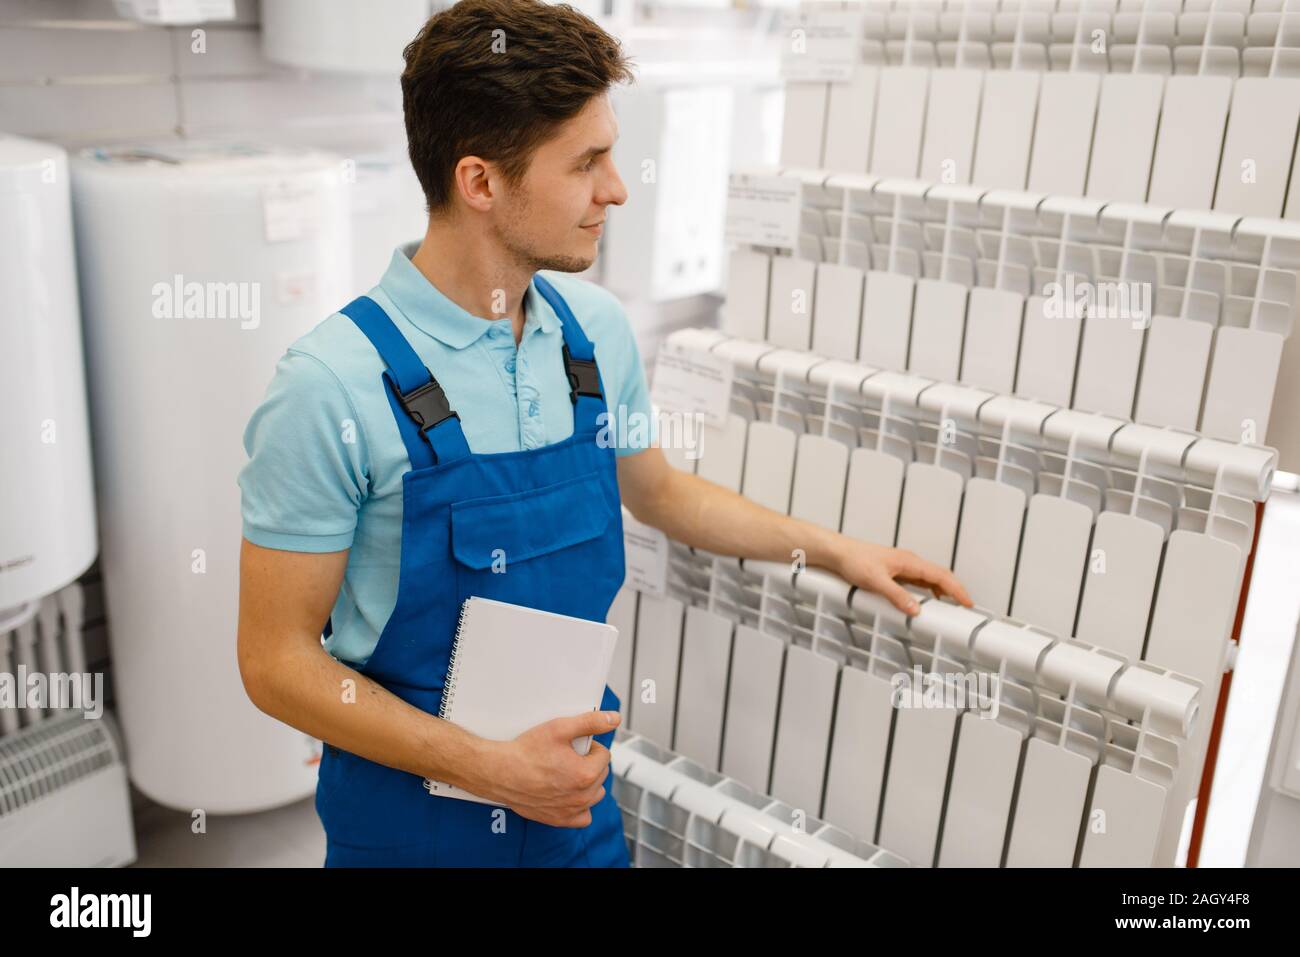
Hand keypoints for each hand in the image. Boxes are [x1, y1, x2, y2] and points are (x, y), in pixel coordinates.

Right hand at [472, 710, 619, 826]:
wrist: (499, 772)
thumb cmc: (526, 752)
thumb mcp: (560, 728)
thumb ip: (590, 722)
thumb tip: (613, 719)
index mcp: (586, 773)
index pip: (604, 755)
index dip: (589, 746)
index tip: (574, 745)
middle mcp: (582, 796)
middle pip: (601, 774)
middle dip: (589, 762)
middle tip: (568, 756)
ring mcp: (571, 810)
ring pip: (595, 794)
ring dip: (588, 783)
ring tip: (568, 771)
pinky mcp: (559, 819)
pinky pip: (583, 817)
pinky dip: (581, 806)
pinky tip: (569, 793)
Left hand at [832, 539, 972, 615]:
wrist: (838, 552)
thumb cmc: (854, 561)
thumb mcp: (876, 581)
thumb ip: (897, 596)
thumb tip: (916, 610)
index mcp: (910, 562)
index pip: (941, 575)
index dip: (957, 589)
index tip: (968, 602)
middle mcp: (909, 562)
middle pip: (939, 576)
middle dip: (954, 590)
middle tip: (964, 606)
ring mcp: (902, 566)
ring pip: (928, 579)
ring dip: (941, 591)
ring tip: (949, 606)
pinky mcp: (894, 571)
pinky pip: (917, 581)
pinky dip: (926, 590)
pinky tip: (924, 600)